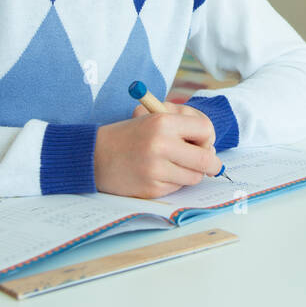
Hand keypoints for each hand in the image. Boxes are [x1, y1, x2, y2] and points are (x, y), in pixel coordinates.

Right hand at [94, 106, 221, 198]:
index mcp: (162, 122)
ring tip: (175, 165)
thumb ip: (182, 126)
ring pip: (194, 177)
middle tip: (211, 164)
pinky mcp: (151, 188)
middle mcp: (161, 145)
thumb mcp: (151, 117)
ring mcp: (156, 170)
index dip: (208, 138)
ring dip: (190, 173)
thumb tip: (211, 146)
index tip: (203, 142)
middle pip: (206, 159)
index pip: (206, 130)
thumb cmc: (128, 135)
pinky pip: (177, 187)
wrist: (94, 156)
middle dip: (211, 163)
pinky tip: (159, 174)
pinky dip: (173, 182)